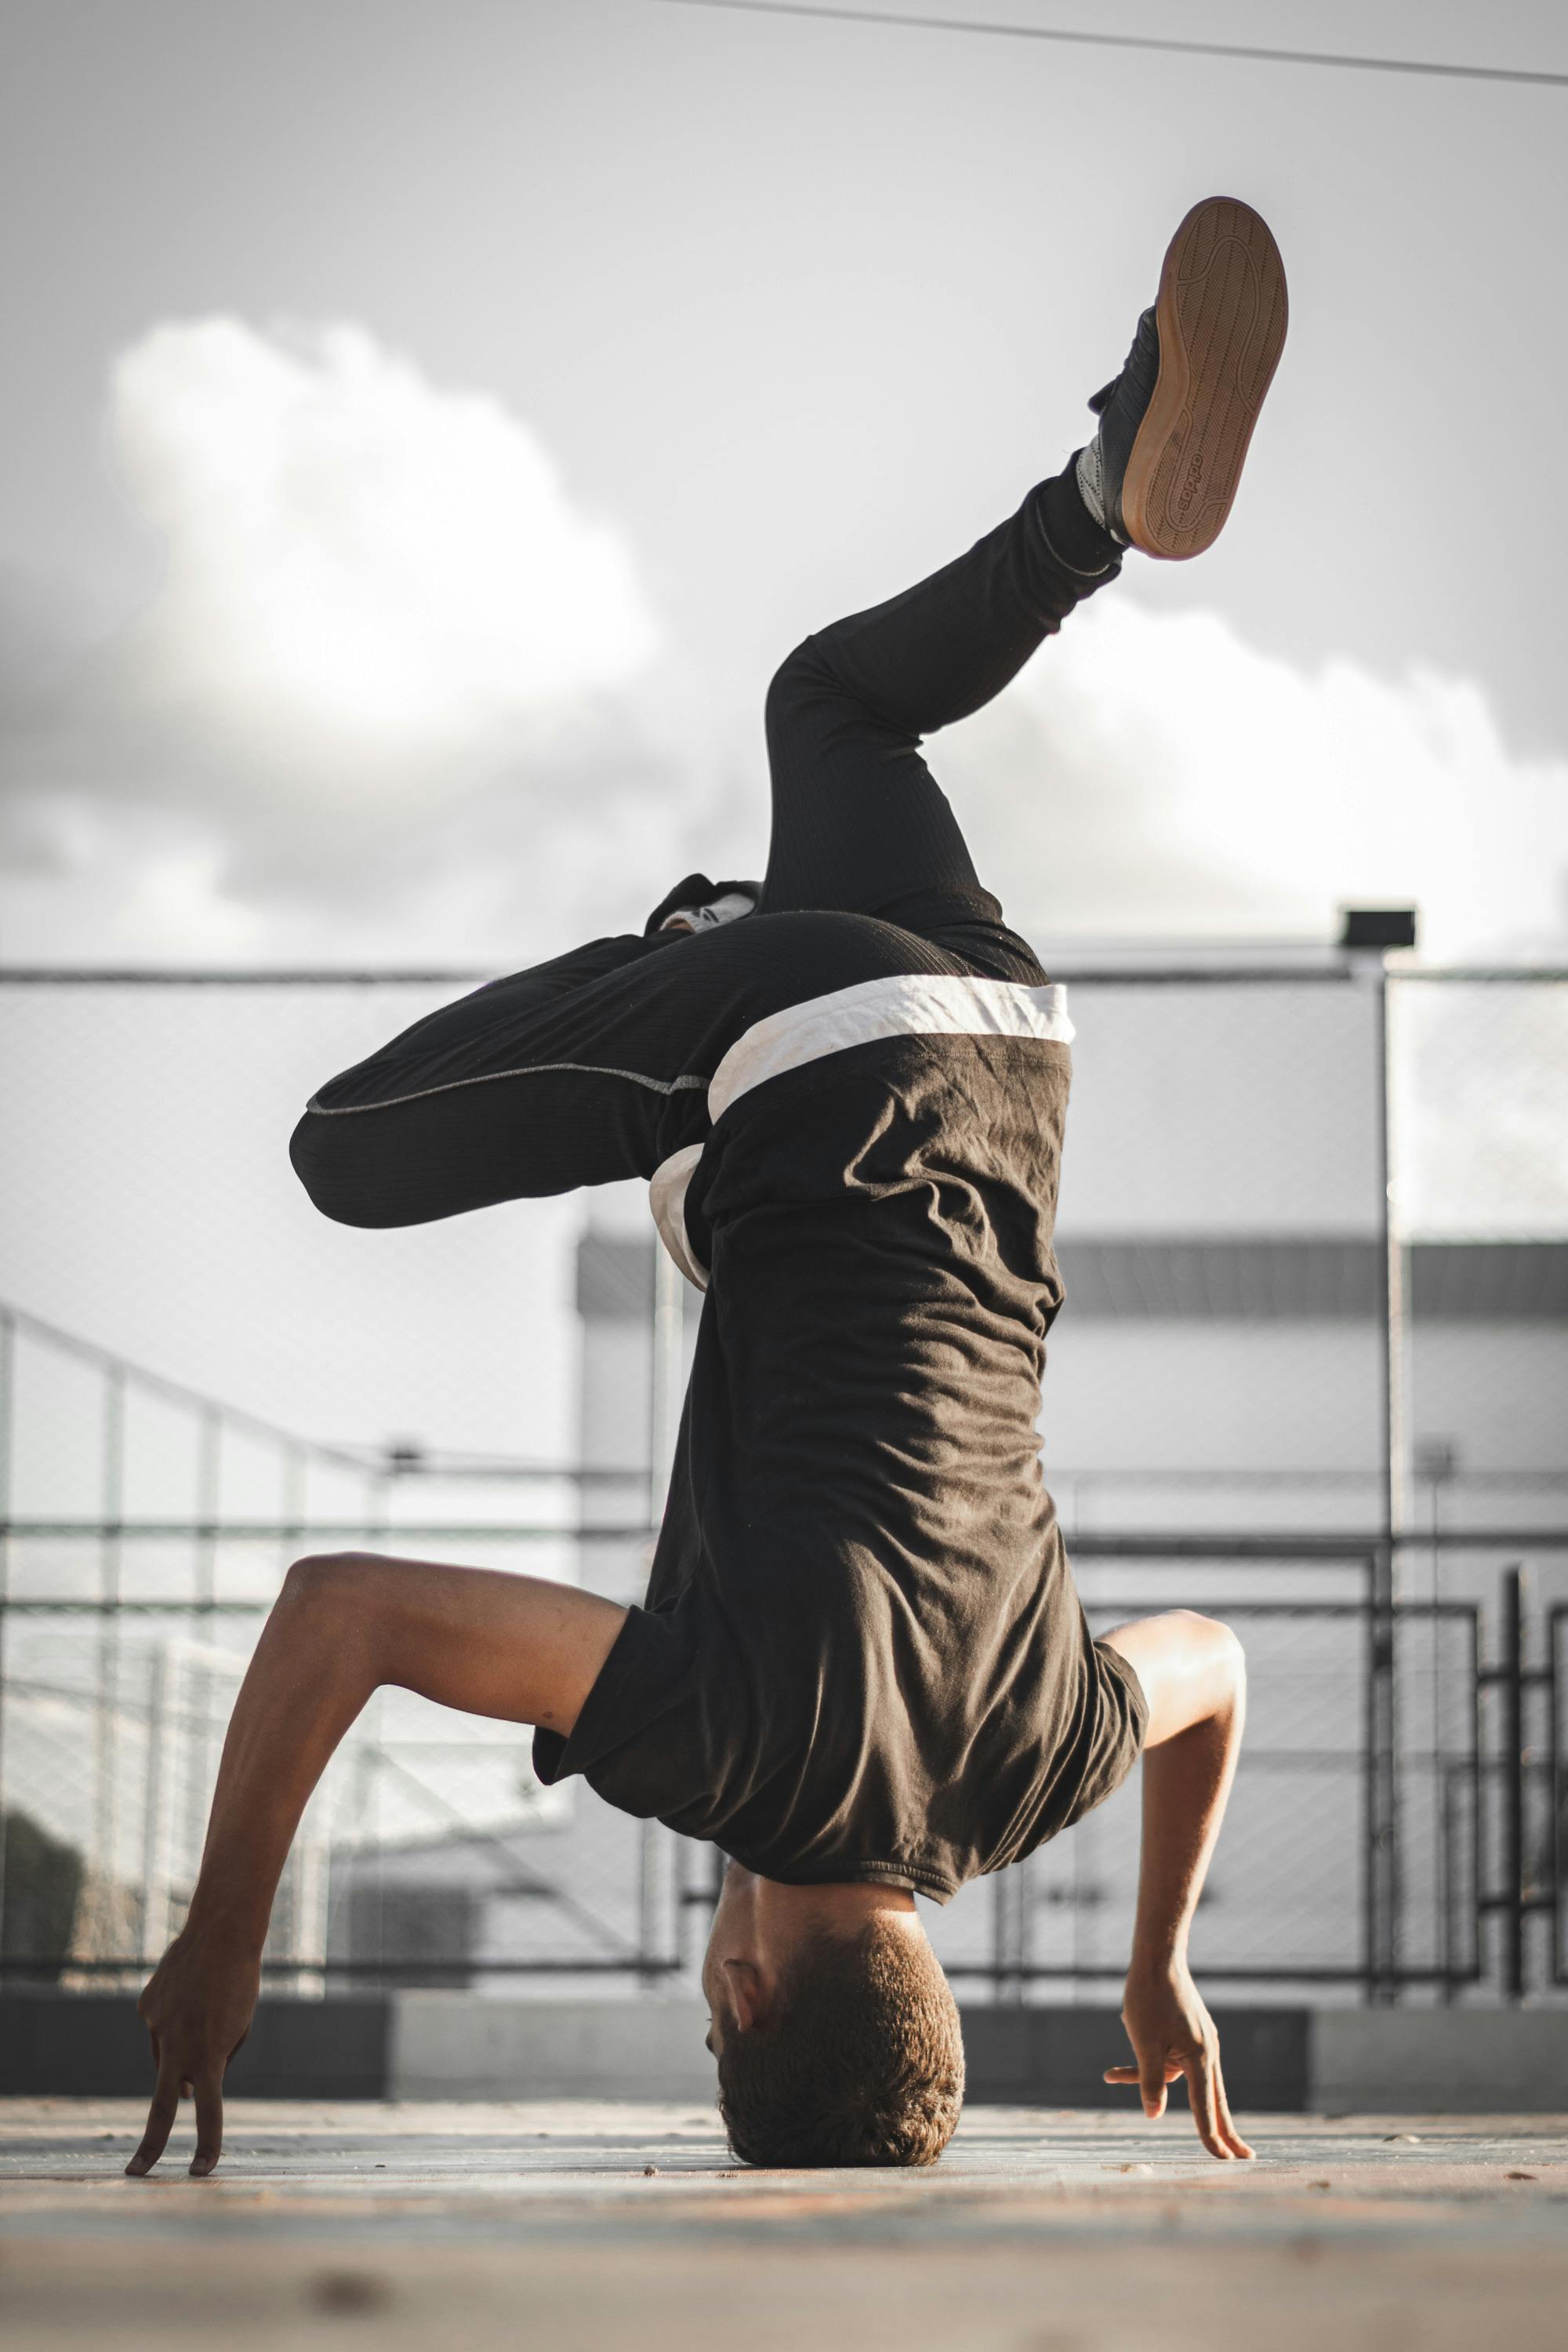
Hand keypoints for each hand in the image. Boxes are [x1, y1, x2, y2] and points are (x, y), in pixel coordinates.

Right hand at [126, 1928, 260, 2177]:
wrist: (223, 1933)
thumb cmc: (239, 1985)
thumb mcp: (237, 2030)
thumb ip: (211, 2062)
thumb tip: (181, 2091)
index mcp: (210, 2055)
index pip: (208, 2112)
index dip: (207, 2144)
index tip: (200, 2172)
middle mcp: (177, 2046)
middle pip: (161, 2106)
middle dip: (150, 2145)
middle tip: (135, 2173)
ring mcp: (156, 2027)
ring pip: (165, 2056)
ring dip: (181, 2048)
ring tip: (205, 2010)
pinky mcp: (145, 2007)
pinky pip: (158, 2026)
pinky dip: (172, 2018)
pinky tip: (187, 1993)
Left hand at [1104, 1959, 1253, 2160]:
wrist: (1158, 1957)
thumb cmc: (1149, 1999)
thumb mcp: (1145, 2044)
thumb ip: (1151, 2082)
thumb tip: (1154, 2115)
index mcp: (1200, 2059)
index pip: (1206, 2109)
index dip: (1212, 2138)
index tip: (1226, 2162)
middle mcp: (1206, 2053)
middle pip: (1213, 2100)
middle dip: (1222, 2130)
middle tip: (1243, 2157)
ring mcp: (1199, 2042)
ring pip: (1181, 2077)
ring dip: (1151, 2080)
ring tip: (1111, 2074)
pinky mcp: (1188, 2033)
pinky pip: (1170, 2058)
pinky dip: (1148, 2062)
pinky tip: (1113, 2060)